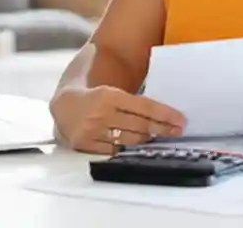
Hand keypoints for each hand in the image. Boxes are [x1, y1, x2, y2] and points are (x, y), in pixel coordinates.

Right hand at [50, 86, 185, 153]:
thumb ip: (131, 101)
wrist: (62, 106)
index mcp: (108, 95)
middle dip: (162, 129)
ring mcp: (93, 132)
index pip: (144, 107)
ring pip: (129, 140)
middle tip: (178, 130)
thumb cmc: (92, 97)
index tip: (180, 120)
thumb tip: (161, 112)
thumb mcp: (110, 91)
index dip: (165, 114)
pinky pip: (115, 151)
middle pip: (140, 126)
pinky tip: (136, 144)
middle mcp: (100, 114)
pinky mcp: (86, 145)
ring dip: (147, 139)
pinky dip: (127, 148)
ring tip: (159, 136)